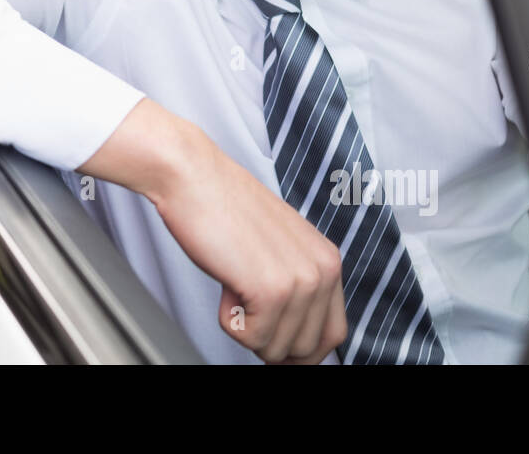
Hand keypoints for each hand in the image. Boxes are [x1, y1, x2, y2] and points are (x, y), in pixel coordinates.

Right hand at [80, 98, 347, 363]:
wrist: (195, 178)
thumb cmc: (224, 208)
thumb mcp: (278, 248)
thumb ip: (295, 284)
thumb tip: (293, 334)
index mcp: (327, 260)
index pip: (333, 333)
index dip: (301, 348)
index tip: (275, 342)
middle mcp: (323, 270)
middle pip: (308, 349)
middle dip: (270, 341)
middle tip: (246, 306)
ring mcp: (301, 281)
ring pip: (277, 349)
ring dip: (246, 328)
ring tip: (235, 284)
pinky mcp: (272, 290)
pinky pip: (252, 338)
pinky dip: (229, 321)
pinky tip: (227, 283)